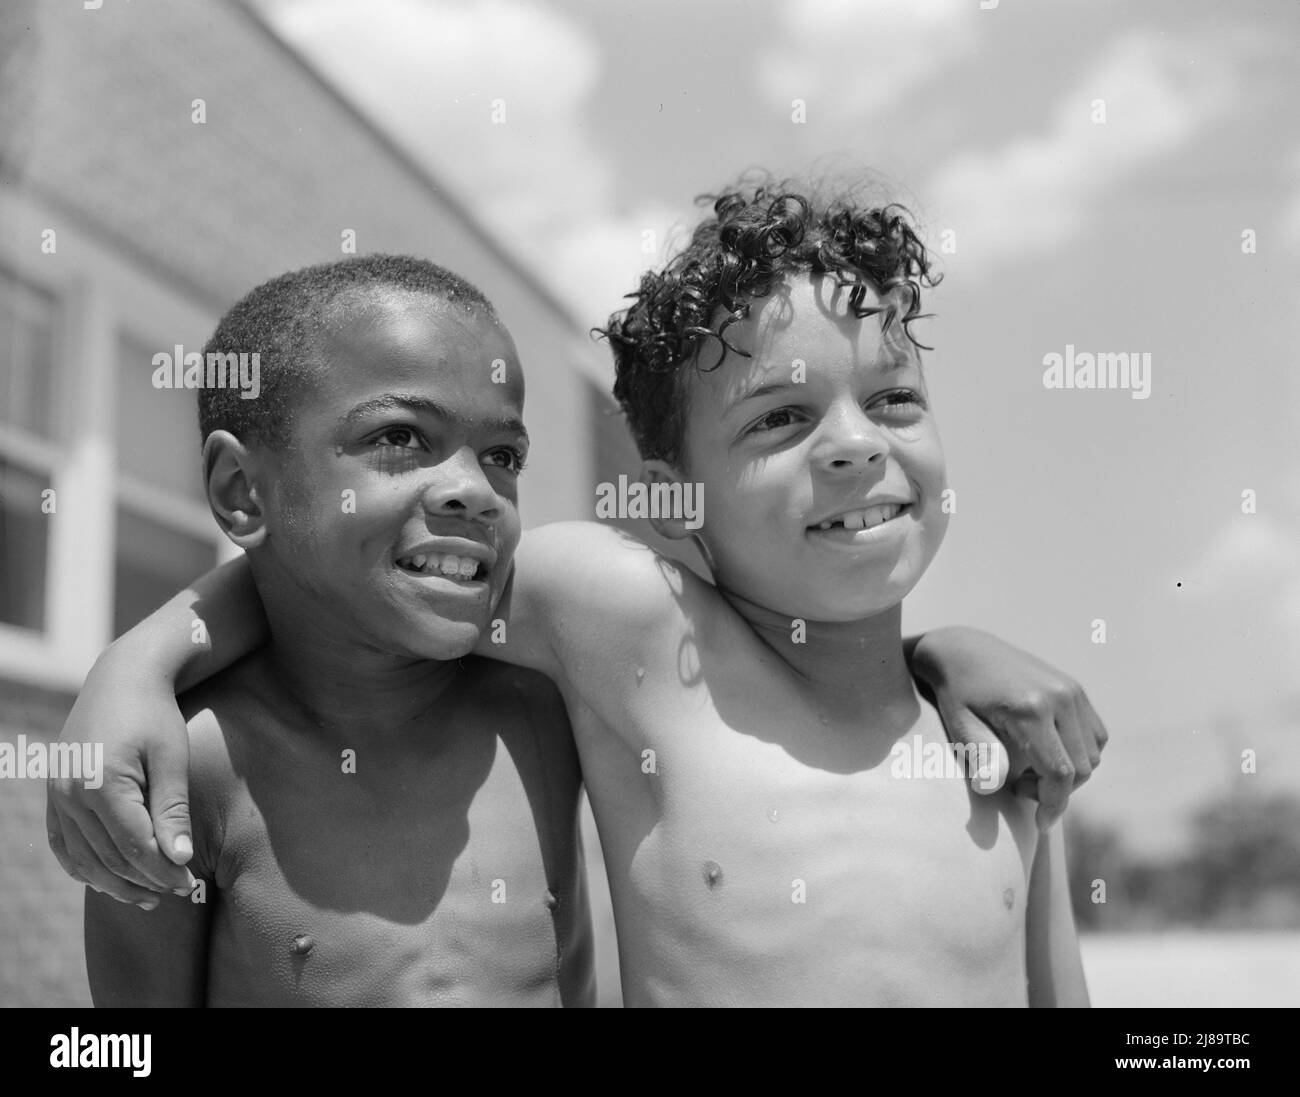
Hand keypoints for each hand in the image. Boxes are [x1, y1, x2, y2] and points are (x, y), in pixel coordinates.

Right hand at [46, 650, 194, 905]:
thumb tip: (178, 860)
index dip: (164, 871)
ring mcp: (57, 796)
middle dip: (145, 880)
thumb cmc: (156, 715)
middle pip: (110, 857)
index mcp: (103, 784)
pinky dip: (86, 868)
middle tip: (177, 891)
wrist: (121, 680)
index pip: (136, 847)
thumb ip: (172, 810)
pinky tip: (112, 879)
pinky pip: (64, 845)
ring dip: (116, 883)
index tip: (189, 883)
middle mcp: (71, 794)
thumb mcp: (172, 758)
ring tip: (150, 896)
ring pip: (84, 859)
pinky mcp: (55, 795)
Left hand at [909, 627, 1107, 828]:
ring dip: (1069, 773)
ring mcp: (1071, 690)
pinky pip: (1095, 735)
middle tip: (1020, 786)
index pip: (1061, 773)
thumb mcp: (959, 724)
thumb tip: (992, 786)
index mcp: (1031, 709)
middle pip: (1081, 768)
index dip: (1054, 805)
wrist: (963, 649)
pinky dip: (1079, 753)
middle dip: (1056, 791)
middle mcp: (1059, 697)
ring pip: (1093, 754)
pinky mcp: (1075, 688)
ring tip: (1029, 768)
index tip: (1040, 824)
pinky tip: (1047, 752)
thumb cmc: (955, 693)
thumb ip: (980, 754)